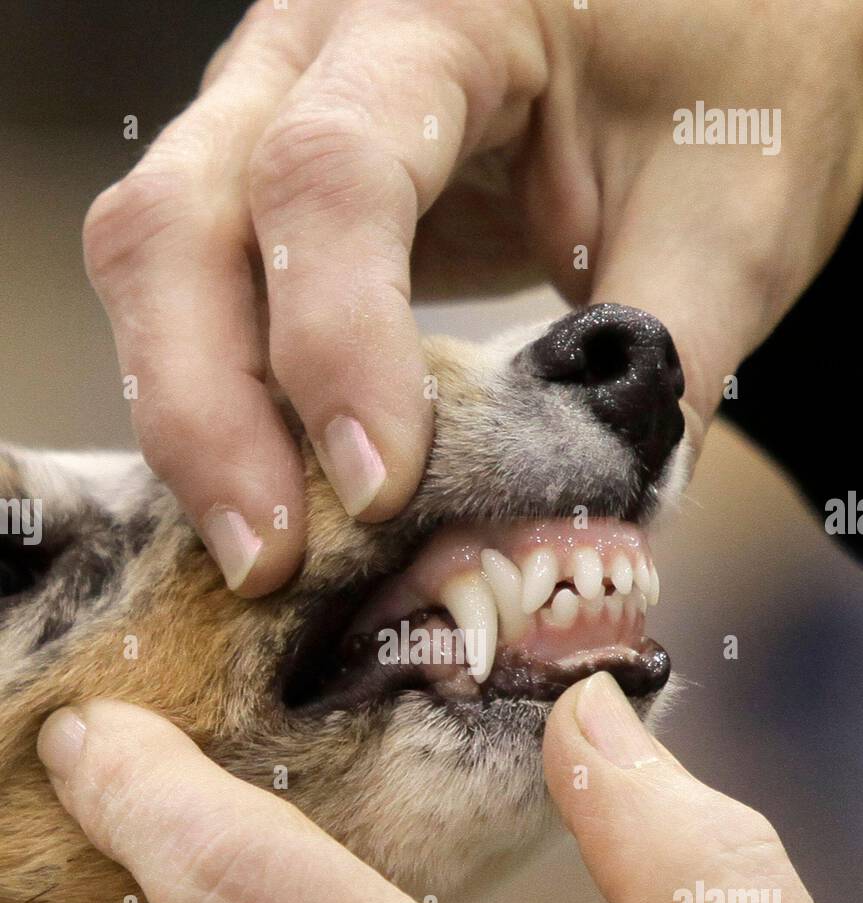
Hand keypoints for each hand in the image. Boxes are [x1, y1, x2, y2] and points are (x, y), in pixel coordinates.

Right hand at [83, 0, 862, 594]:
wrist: (707, 22)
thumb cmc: (731, 75)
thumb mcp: (724, 211)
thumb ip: (657, 359)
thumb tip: (585, 536)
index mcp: (436, 7)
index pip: (330, 175)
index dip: (336, 343)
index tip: (379, 493)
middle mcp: (315, 46)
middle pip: (179, 222)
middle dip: (208, 410)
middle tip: (267, 562)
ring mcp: (274, 112)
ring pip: (157, 261)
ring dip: (193, 418)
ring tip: (263, 556)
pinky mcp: (272, 191)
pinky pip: (199, 296)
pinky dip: (222, 404)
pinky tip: (273, 495)